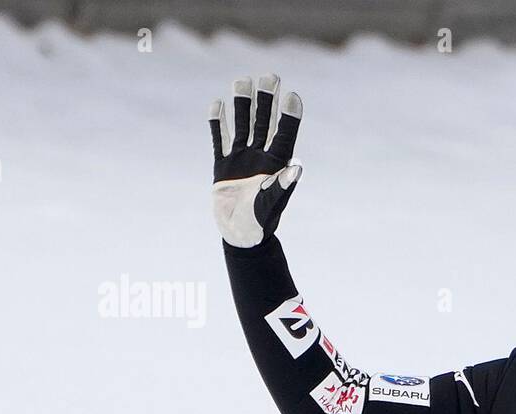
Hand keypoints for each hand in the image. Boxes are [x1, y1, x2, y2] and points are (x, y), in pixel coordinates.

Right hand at [208, 74, 302, 247]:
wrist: (240, 235)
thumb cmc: (261, 222)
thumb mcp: (273, 202)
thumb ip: (284, 185)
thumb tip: (298, 166)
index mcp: (277, 164)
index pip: (285, 134)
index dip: (289, 115)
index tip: (292, 94)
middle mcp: (260, 157)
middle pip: (264, 122)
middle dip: (266, 100)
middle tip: (270, 75)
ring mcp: (241, 159)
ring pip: (242, 125)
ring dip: (242, 104)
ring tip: (242, 80)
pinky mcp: (222, 165)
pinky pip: (220, 140)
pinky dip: (217, 123)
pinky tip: (217, 104)